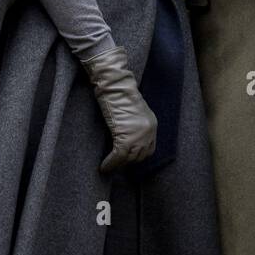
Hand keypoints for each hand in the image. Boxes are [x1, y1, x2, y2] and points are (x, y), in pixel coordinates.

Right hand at [81, 45, 157, 172]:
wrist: (115, 87)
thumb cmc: (119, 94)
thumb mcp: (132, 112)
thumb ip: (134, 126)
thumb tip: (126, 140)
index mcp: (152, 125)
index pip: (149, 150)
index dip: (137, 157)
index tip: (127, 160)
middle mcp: (148, 132)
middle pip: (139, 156)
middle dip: (127, 162)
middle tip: (116, 166)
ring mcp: (138, 136)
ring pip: (128, 159)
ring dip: (118, 165)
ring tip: (108, 167)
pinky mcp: (126, 138)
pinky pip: (118, 156)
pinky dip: (110, 163)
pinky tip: (103, 166)